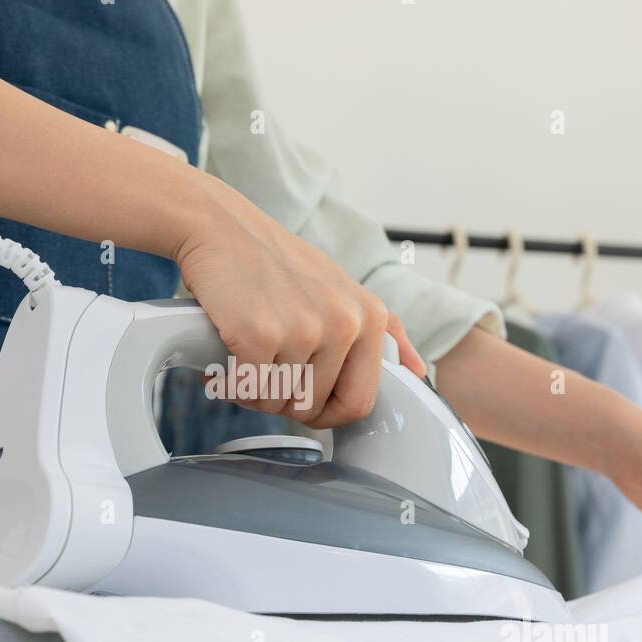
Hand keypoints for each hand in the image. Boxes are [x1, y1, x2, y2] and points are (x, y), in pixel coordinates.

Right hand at [174, 179, 424, 427]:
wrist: (221, 227)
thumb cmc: (277, 262)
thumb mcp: (344, 289)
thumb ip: (386, 331)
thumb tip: (419, 370)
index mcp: (369, 317)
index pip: (360, 402)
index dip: (327, 413)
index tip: (305, 399)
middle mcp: (343, 323)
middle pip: (314, 409)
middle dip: (285, 401)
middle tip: (267, 371)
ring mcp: (302, 329)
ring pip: (278, 403)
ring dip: (256, 391)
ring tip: (248, 357)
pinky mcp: (258, 335)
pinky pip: (248, 391)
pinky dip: (232, 383)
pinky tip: (228, 358)